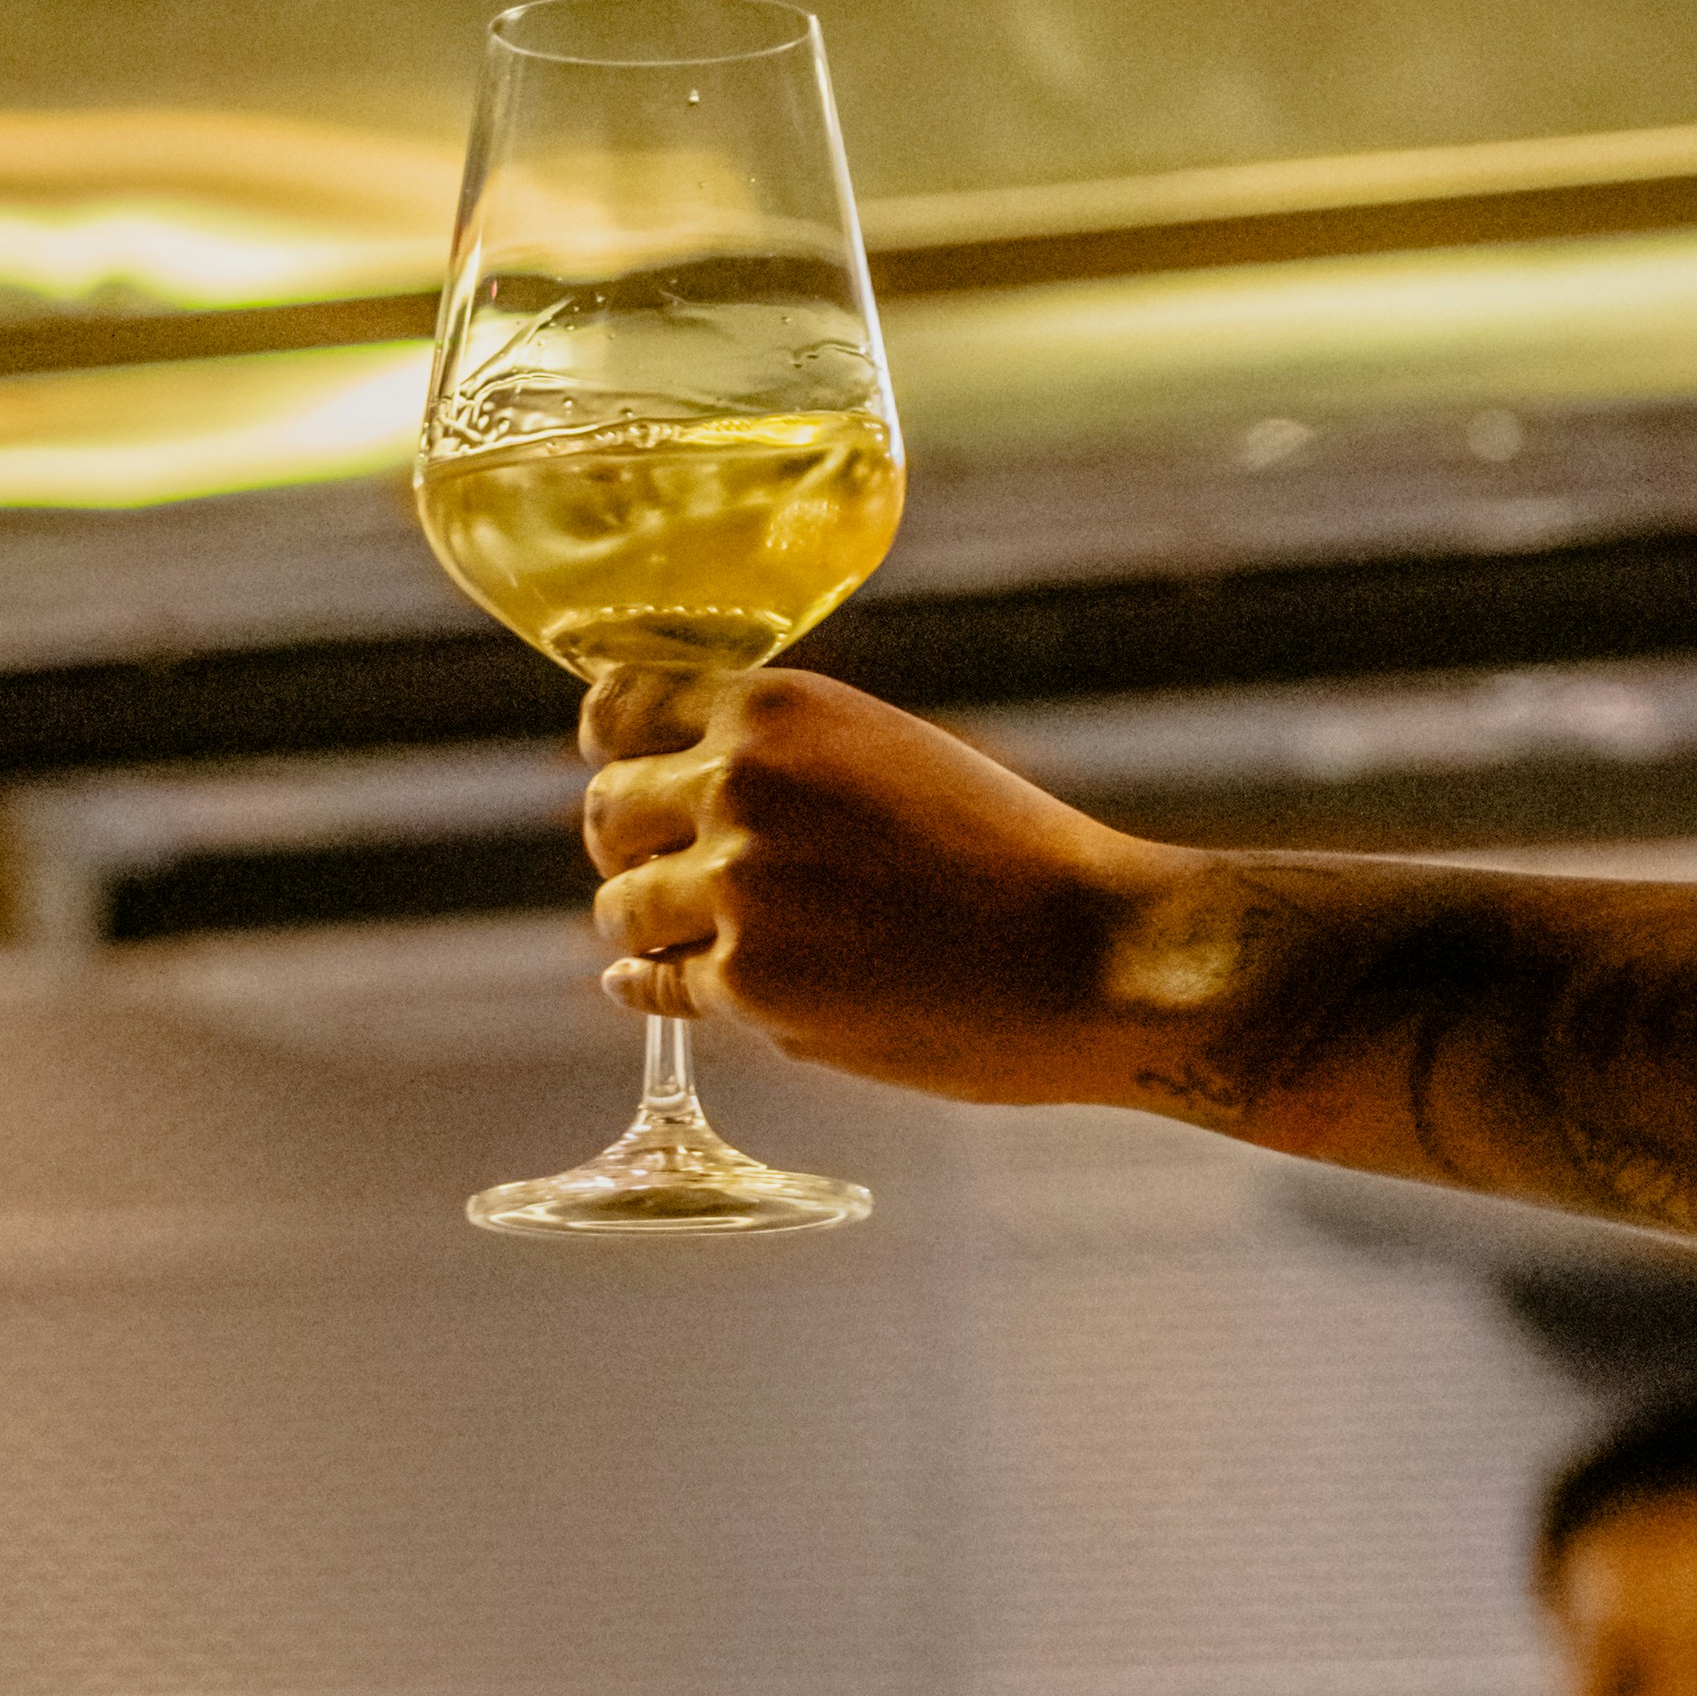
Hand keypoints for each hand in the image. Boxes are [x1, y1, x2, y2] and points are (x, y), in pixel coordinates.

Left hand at [581, 670, 1167, 1101]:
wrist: (1089, 952)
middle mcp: (741, 785)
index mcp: (778, 710)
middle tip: (650, 869)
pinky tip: (652, 984)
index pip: (622, 708)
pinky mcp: (751, 986)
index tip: (614, 765)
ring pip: (621, 906)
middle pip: (607, 811)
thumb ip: (786, 762)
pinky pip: (656, 984)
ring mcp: (738, 889)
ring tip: (676, 936)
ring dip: (641, 923)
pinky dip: (651, 985)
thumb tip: (689, 795)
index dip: (611, 744)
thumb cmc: (1011, 854)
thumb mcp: (889, 753)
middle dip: (624, 844)